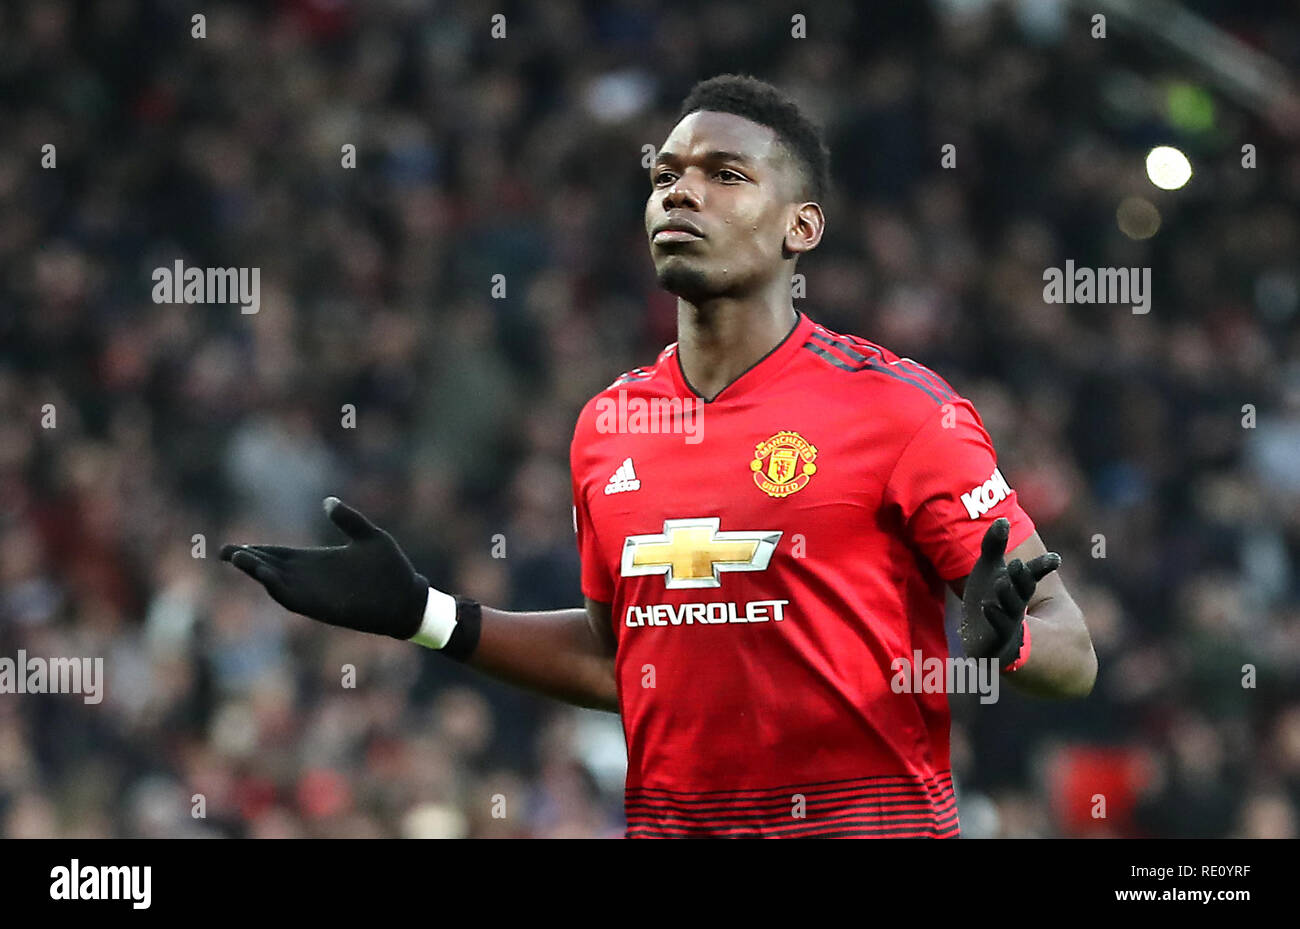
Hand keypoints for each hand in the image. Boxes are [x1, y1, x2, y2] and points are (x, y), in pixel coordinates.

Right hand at [221, 496, 428, 639]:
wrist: (408, 597)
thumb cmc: (391, 569)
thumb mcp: (370, 537)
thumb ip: (348, 520)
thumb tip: (328, 501)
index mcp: (317, 561)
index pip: (279, 555)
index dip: (257, 551)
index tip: (234, 546)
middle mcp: (311, 578)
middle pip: (272, 569)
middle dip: (248, 561)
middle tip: (223, 551)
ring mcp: (316, 593)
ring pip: (279, 584)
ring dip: (260, 573)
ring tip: (240, 559)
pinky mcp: (324, 607)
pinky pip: (296, 599)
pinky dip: (280, 588)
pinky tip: (266, 577)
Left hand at [960, 517, 1060, 669]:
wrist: (992, 646)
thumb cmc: (993, 602)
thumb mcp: (989, 571)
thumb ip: (994, 546)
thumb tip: (1003, 519)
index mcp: (1017, 593)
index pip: (1030, 578)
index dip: (1041, 568)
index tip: (1055, 559)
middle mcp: (1014, 612)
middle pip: (1018, 595)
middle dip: (1018, 582)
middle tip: (1017, 566)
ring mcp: (1005, 632)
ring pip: (1007, 617)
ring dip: (1005, 602)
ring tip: (998, 588)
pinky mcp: (991, 651)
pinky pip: (993, 640)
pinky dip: (992, 627)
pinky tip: (987, 609)